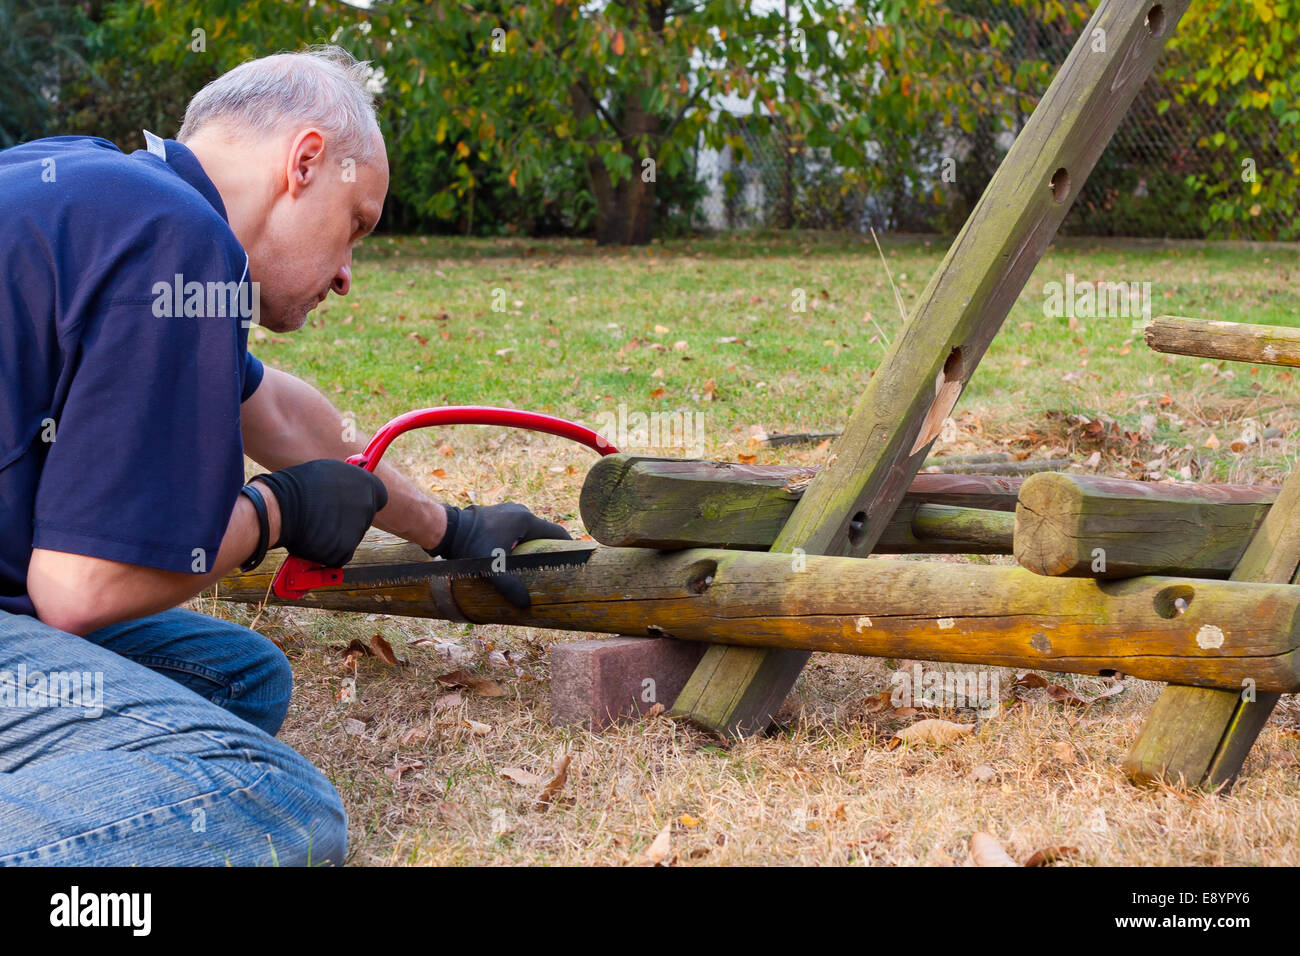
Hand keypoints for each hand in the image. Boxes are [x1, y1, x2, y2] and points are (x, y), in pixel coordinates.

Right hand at [254, 459, 388, 566]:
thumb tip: (347, 488)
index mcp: (366, 484)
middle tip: (326, 516)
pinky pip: (338, 553)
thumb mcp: (327, 474)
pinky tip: (311, 539)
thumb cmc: (297, 486)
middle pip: (363, 518)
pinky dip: (326, 550)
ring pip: (349, 536)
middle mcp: (367, 506)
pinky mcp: (345, 549)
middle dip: (348, 520)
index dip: (365, 500)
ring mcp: (358, 529)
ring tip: (312, 524)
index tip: (354, 503)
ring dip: (335, 535)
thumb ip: (344, 484)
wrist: (280, 508)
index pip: (378, 496)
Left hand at [427, 502, 571, 607]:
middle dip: (548, 548)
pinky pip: (515, 527)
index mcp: (525, 519)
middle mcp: (520, 511)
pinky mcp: (497, 513)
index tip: (575, 558)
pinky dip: (519, 540)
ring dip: (532, 544)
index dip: (567, 545)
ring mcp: (508, 510)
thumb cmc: (470, 545)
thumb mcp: (491, 567)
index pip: (556, 532)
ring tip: (533, 564)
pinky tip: (513, 554)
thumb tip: (526, 604)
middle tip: (552, 567)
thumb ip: (509, 586)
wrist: (446, 528)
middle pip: (542, 531)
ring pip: (527, 530)